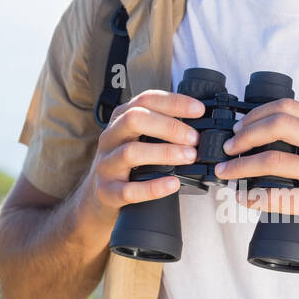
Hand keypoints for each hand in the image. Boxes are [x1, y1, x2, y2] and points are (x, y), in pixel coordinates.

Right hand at [80, 89, 203, 224]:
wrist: (99, 198)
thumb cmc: (127, 165)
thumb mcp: (138, 139)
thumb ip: (160, 129)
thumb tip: (199, 125)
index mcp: (120, 120)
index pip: (145, 100)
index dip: (173, 102)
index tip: (198, 110)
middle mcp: (110, 138)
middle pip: (135, 120)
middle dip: (169, 126)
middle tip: (194, 138)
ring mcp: (106, 165)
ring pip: (131, 152)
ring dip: (164, 153)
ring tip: (189, 157)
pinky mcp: (107, 192)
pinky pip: (130, 190)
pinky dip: (154, 187)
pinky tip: (173, 184)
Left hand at [213, 96, 298, 258]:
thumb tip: (263, 130)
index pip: (287, 107)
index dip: (255, 115)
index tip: (239, 128)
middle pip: (278, 125)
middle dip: (244, 136)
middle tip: (229, 148)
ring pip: (273, 160)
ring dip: (240, 166)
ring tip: (226, 172)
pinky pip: (277, 197)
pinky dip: (253, 197)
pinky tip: (243, 198)